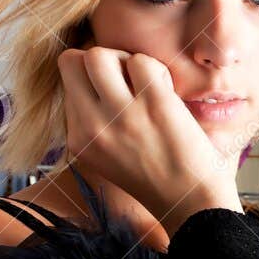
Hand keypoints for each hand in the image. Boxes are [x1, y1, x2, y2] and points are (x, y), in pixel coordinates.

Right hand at [59, 46, 243, 230]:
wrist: (191, 204)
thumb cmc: (157, 176)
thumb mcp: (107, 154)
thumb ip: (94, 119)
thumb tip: (90, 69)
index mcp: (78, 139)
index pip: (67, 80)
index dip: (92, 76)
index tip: (114, 91)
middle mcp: (92, 127)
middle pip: (73, 61)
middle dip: (101, 60)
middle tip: (126, 79)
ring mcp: (122, 115)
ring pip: (100, 54)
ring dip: (125, 60)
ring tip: (144, 83)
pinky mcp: (155, 104)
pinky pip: (142, 61)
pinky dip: (156, 70)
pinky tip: (166, 93)